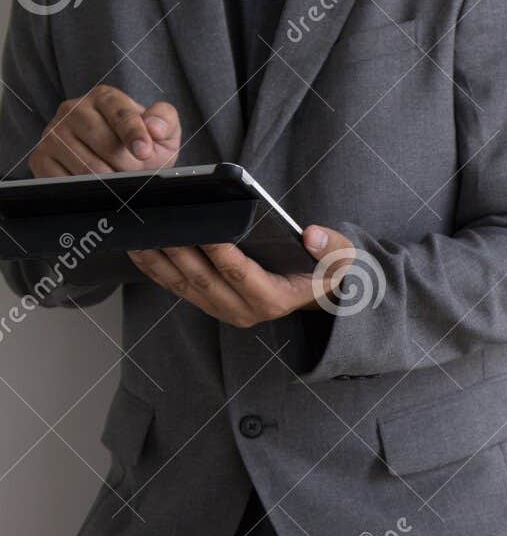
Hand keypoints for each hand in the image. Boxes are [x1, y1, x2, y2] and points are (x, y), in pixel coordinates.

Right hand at [28, 85, 181, 176]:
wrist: (116, 163)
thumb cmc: (140, 146)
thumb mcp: (162, 131)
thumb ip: (165, 121)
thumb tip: (155, 127)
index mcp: (104, 98)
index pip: (119, 113)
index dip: (134, 133)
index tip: (144, 152)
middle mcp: (73, 110)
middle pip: (104, 143)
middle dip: (128, 165)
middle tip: (138, 174)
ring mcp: (53, 133)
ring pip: (86, 166)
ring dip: (111, 181)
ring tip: (121, 181)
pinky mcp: (40, 157)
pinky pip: (65, 180)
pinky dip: (87, 190)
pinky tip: (99, 188)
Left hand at [129, 225, 355, 328]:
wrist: (314, 292)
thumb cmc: (325, 270)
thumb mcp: (340, 259)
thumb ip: (331, 247)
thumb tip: (310, 235)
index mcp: (275, 300)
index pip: (242, 274)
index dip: (221, 252)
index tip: (204, 228)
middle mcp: (245, 311)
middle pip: (204, 279)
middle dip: (178, 251)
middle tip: (157, 224)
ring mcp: (223, 310)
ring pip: (184, 285)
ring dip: (158, 260)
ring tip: (137, 233)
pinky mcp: (208, 304)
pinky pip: (176, 287)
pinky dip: (154, 267)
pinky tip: (137, 246)